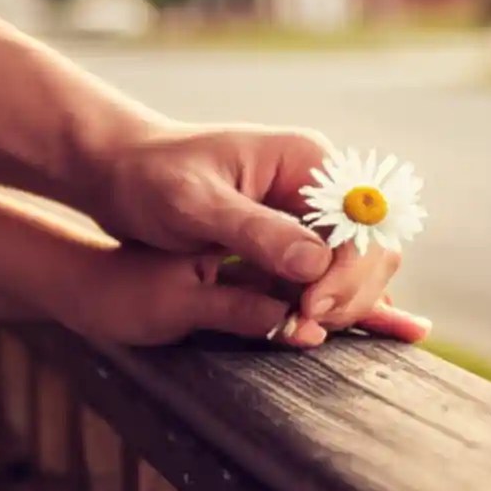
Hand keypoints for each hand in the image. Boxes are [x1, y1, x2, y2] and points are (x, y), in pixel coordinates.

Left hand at [97, 124, 429, 339]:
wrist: (121, 173)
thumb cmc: (150, 179)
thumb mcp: (194, 204)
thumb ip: (255, 232)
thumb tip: (316, 264)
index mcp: (306, 161)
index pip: (359, 223)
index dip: (345, 271)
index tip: (310, 308)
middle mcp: (318, 185)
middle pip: (369, 247)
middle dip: (348, 292)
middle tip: (307, 325)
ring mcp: (309, 213)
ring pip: (356, 267)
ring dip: (341, 303)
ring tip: (303, 329)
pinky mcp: (293, 238)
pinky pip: (329, 276)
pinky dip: (331, 304)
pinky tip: (324, 329)